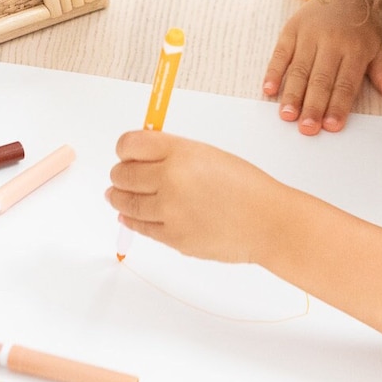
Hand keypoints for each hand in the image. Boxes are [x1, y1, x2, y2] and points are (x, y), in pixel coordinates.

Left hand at [106, 130, 281, 262]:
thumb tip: (144, 159)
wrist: (267, 221)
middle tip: (119, 176)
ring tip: (115, 195)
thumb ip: (174, 154)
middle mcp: (170, 179)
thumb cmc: (246, 186)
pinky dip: (132, 221)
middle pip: (124, 175)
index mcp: (180, 152)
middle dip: (119, 175)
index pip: (131, 144)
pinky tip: (128, 216)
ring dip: (118, 198)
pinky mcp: (173, 237)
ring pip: (127, 203)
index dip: (124, 148)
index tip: (124, 153)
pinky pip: (142, 227)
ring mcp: (169, 211)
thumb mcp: (208, 155)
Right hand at [263, 0, 381, 133]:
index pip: (345, 83)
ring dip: (292, 94)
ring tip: (287, 116)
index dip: (338, 105)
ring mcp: (309, 33)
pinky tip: (269, 90)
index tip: (331, 126)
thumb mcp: (378, 48)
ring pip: (299, 69)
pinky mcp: (291, 29)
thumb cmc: (361, 26)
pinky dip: (273, 71)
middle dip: (313, 105)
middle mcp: (331, 40)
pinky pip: (280, 53)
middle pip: (321, 78)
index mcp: (355, 48)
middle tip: (307, 129)